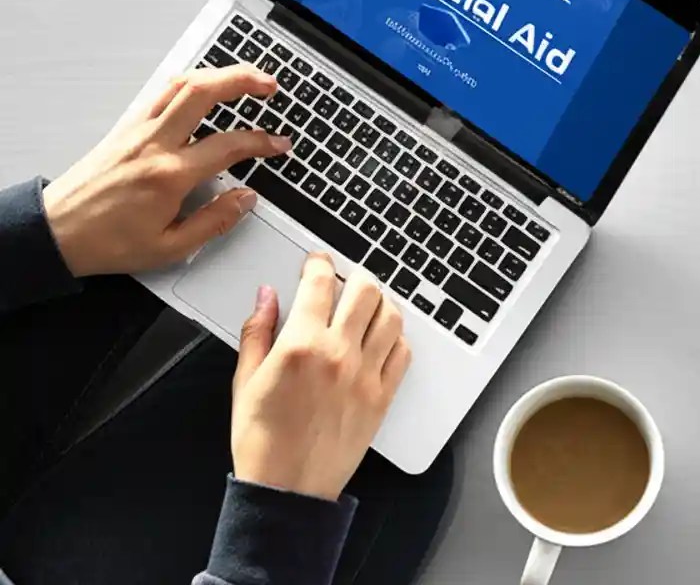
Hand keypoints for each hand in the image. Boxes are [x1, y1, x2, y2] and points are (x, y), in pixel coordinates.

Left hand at [42, 64, 290, 276]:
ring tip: (242, 77)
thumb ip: (214, 221)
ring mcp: (136, 131)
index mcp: (168, 175)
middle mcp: (152, 144)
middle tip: (269, 85)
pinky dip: (189, 83)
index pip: (228, 146)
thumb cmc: (106, 241)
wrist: (56, 233)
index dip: (262, 142)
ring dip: (216, 75)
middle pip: (202, 93)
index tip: (279, 145)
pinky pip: (161, 94)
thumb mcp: (170, 247)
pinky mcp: (124, 128)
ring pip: (180, 85)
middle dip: (242, 81)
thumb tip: (245, 199)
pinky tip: (202, 86)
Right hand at [230, 254, 411, 500]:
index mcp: (300, 346)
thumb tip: (267, 296)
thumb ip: (257, 331)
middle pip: (366, 291)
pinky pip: (403, 352)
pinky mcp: (383, 397)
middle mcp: (338, 354)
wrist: (288, 490)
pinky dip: (396, 338)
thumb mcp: (244, 380)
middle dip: (356, 276)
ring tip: (367, 306)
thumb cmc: (262, 440)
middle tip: (346, 280)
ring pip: (391, 317)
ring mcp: (366, 375)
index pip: (320, 284)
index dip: (320, 263)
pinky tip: (381, 340)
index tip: (318, 261)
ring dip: (380, 303)